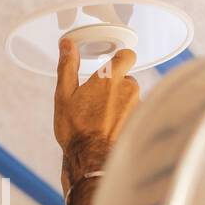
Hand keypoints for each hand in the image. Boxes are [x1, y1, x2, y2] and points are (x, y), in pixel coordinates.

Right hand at [54, 39, 138, 204]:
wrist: (92, 160)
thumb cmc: (77, 129)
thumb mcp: (64, 96)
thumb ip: (67, 66)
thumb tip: (67, 44)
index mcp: (110, 77)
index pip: (127, 55)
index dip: (120, 59)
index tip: (111, 65)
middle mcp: (129, 89)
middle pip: (127, 79)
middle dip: (116, 87)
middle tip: (97, 101)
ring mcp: (137, 107)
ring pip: (131, 99)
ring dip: (120, 105)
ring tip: (102, 120)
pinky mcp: (141, 122)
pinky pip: (134, 115)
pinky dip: (125, 120)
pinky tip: (110, 131)